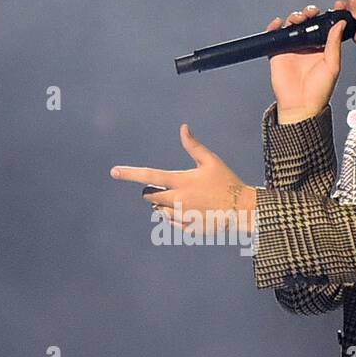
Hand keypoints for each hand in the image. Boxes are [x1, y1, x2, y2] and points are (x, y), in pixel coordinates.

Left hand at [109, 123, 256, 237]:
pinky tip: (192, 211)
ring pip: (161, 211)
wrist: (242, 208)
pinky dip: (176, 217)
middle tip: (171, 188)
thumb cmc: (226, 181)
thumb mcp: (211, 161)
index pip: (149, 177)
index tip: (114, 171)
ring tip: (186, 199)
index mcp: (181, 181)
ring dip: (164, 205)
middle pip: (151, 197)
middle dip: (153, 192)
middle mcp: (179, 200)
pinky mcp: (189, 228)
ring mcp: (183, 216)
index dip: (129, 174)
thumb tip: (183, 128)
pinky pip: (173, 223)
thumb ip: (193, 146)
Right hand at [267, 0, 348, 122]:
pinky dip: (274, 27)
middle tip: (312, 13)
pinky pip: (275, 35)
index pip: (327, 25)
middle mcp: (308, 45)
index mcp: (323, 47)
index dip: (331, 14)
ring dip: (295, 17)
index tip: (337, 6)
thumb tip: (340, 23)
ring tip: (298, 19)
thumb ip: (334, 43)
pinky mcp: (278, 52)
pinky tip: (279, 24)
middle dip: (310, 12)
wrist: (300, 106)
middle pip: (308, 21)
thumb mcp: (332, 65)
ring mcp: (292, 47)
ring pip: (292, 25)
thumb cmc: (318, 91)